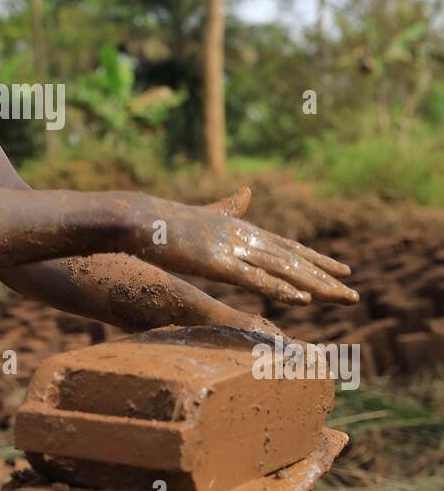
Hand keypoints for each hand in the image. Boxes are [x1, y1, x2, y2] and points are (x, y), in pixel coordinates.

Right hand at [124, 185, 358, 306]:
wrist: (138, 218)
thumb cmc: (164, 222)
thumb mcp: (205, 214)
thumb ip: (229, 207)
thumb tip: (247, 191)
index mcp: (241, 229)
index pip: (287, 246)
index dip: (315, 259)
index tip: (341, 270)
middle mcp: (244, 236)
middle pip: (293, 259)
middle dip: (325, 276)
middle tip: (353, 292)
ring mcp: (233, 249)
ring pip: (284, 270)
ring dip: (316, 285)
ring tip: (343, 298)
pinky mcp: (218, 264)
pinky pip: (256, 280)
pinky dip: (282, 289)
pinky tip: (304, 300)